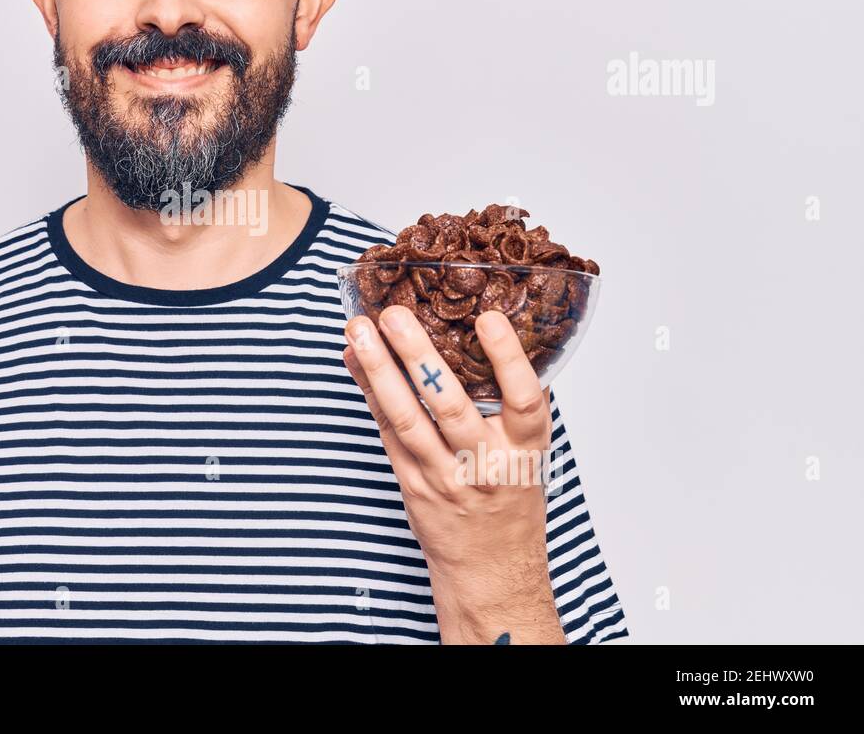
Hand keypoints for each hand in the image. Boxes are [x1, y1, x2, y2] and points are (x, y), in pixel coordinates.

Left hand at [342, 305, 561, 642]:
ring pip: (407, 418)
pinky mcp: (413, 484)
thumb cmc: (510, 498)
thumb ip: (512, 401)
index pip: (524, 399)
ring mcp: (446, 477)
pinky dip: (369, 392)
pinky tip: (355, 360)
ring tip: (358, 330)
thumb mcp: (528, 451)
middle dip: (418, 356)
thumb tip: (482, 330)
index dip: (507, 358)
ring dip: (379, 370)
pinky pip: (388, 432)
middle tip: (394, 313)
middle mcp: (486, 463)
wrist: (493, 569)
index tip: (488, 318)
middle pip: (450, 404)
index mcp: (525, 448)